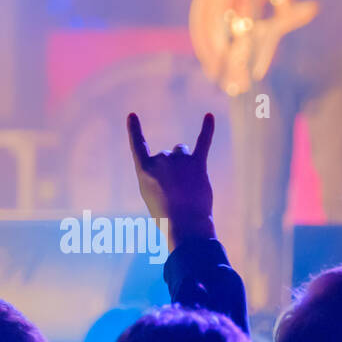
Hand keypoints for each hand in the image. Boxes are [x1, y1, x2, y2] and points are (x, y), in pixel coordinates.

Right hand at [126, 112, 214, 246]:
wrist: (185, 225)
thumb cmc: (167, 217)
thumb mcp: (152, 196)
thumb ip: (160, 175)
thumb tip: (179, 159)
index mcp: (144, 170)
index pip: (138, 146)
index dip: (135, 130)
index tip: (132, 116)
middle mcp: (160, 159)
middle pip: (169, 155)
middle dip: (173, 171)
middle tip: (176, 194)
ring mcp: (179, 161)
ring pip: (183, 152)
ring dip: (186, 164)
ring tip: (188, 186)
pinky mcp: (198, 164)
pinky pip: (203, 142)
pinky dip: (207, 129)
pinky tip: (209, 116)